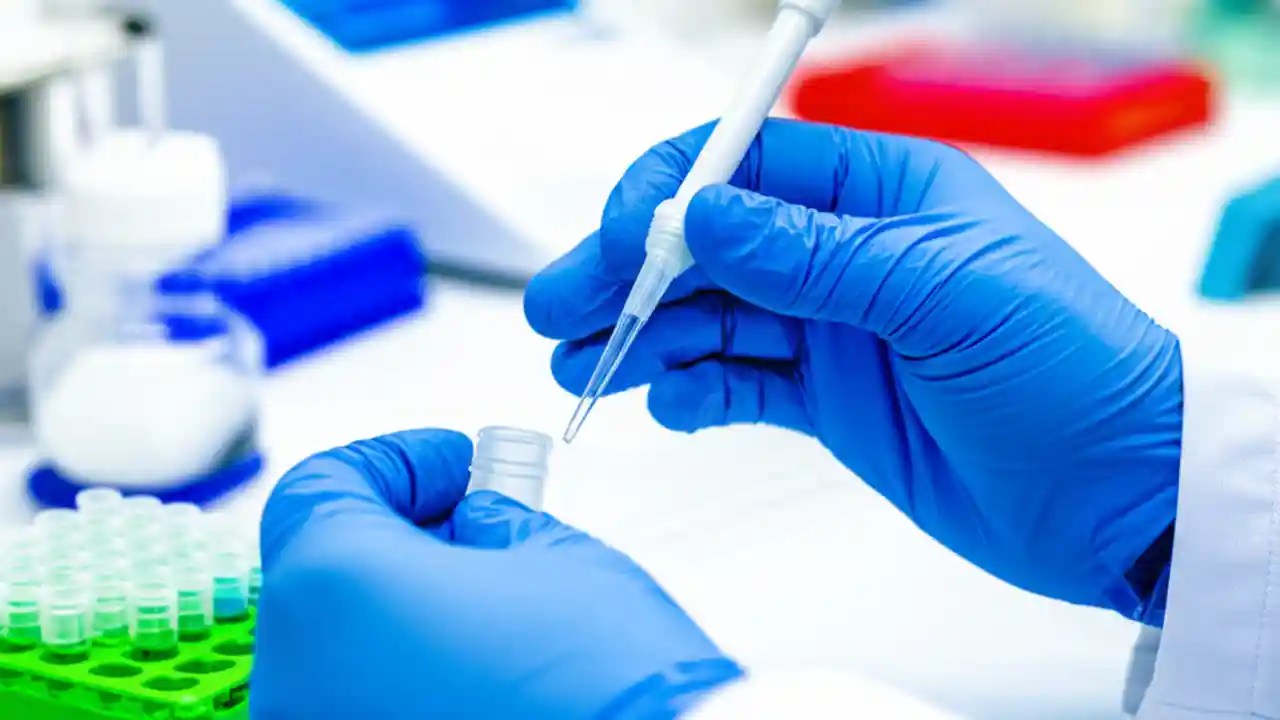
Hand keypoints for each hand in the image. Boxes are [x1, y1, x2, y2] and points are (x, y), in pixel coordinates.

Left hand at [252, 429, 741, 718]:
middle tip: (476, 515)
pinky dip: (402, 667)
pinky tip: (475, 660)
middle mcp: (297, 670)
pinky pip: (359, 698)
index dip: (394, 460)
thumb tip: (472, 523)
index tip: (454, 462)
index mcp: (332, 586)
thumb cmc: (603, 682)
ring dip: (400, 603)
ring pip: (336, 645)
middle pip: (320, 569)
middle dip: (401, 530)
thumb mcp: (553, 556)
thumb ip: (491, 523)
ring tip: (487, 594)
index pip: (319, 488)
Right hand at [524, 120, 1181, 616]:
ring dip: (643, 336)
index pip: (747, 163)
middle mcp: (847, 254)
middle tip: (560, 307)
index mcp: (882, 193)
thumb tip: (705, 215)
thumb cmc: (1072, 370)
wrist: (1123, 495)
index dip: (672, 194)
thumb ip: (812, 256)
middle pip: (710, 244)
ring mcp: (834, 330)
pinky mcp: (828, 401)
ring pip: (712, 317)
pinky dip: (694, 391)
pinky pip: (738, 384)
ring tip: (584, 366)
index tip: (625, 240)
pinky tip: (668, 403)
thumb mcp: (941, 291)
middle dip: (630, 271)